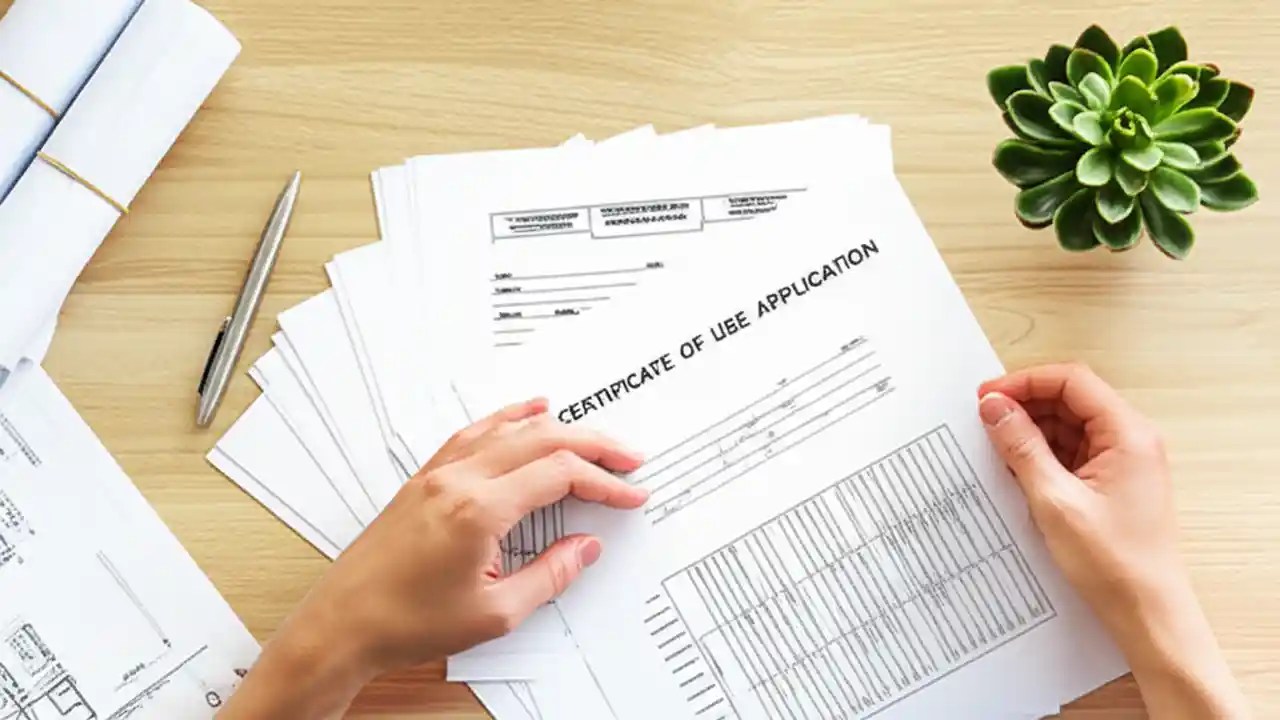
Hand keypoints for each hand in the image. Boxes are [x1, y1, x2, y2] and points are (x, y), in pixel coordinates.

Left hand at [219, 398, 647, 719]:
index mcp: (479, 510)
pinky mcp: (424, 479)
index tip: (630, 494)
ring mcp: (438, 474)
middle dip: (594, 445)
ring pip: (510, 429)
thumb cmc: (406, 623)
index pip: (559, 475)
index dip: (604, 482)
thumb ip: (550, 575)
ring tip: (593, 437)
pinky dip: (509, 418)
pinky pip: (475, 433)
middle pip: (543, 439)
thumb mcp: (495, 613)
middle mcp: (458, 480)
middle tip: (629, 458)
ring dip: (558, 428)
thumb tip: (585, 548)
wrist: (344, 625)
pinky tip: (527, 413)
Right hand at [979, 364, 1248, 718]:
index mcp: (1128, 435)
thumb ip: (1021, 447)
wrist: (1148, 614)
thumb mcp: (1054, 500)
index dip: (1025, 382)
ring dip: (1031, 433)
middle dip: (1025, 406)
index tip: (987, 397)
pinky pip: (1072, 453)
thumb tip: (994, 408)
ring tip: (996, 451)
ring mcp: (1123, 462)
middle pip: (1070, 400)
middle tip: (984, 422)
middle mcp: (1131, 440)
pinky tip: (1016, 472)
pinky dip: (1042, 456)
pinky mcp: (1112, 483)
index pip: (1072, 382)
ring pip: (1069, 426)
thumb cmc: (1114, 564)